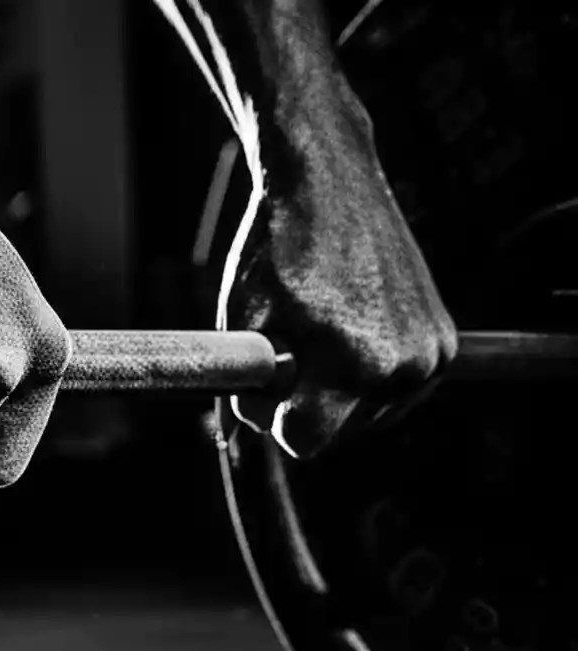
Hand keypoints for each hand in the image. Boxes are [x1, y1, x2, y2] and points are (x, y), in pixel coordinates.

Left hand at [224, 87, 457, 458]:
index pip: (304, 442)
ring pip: (368, 415)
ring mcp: (430, 357)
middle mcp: (401, 367)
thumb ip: (239, 383)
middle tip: (293, 345)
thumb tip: (231, 436)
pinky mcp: (446, 344)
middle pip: (337, 434)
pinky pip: (396, 391)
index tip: (267, 381)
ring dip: (340, 390)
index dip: (273, 417)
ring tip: (324, 329)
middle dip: (307, 403)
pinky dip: (370, 373)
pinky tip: (353, 328)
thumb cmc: (275, 250)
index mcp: (348, 364)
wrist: (329, 182)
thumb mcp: (240, 318)